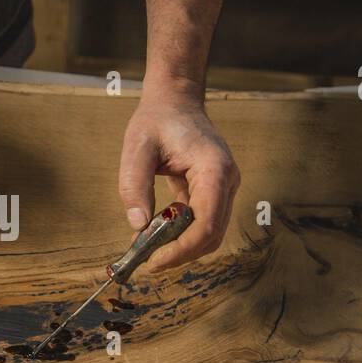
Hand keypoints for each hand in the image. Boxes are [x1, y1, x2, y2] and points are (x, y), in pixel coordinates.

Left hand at [117, 89, 239, 272]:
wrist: (175, 101)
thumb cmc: (157, 119)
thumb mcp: (137, 147)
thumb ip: (135, 184)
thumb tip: (137, 225)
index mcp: (214, 169)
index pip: (207, 223)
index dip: (182, 249)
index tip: (154, 260)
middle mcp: (226, 181)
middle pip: (212, 234)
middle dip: (181, 253)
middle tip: (147, 261)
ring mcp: (223, 188)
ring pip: (209, 233)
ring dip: (180, 247)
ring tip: (147, 248)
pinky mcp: (213, 192)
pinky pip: (202, 223)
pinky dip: (180, 234)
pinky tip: (153, 233)